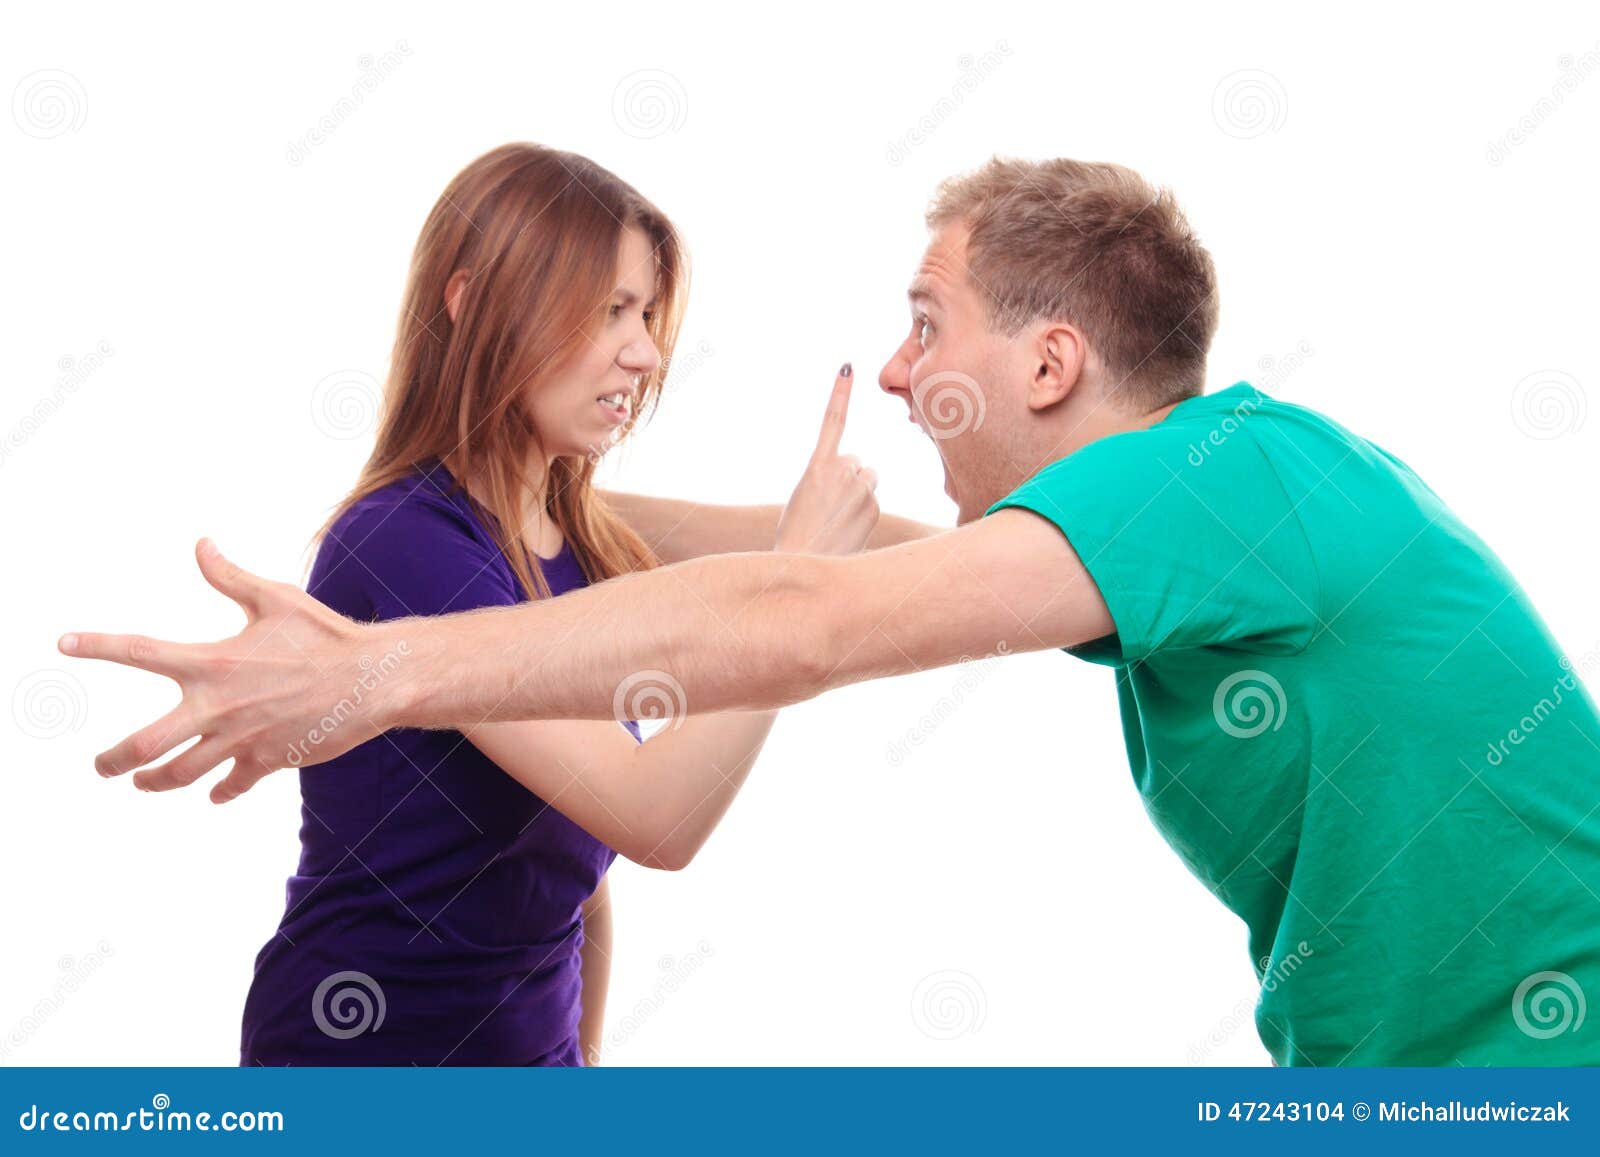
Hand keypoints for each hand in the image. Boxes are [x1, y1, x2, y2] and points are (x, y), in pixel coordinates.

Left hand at [58, 538, 390, 800]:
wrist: (372, 680)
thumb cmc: (325, 634)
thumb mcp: (275, 598)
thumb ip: (229, 577)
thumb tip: (200, 545)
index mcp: (213, 663)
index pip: (140, 651)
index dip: (97, 645)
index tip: (64, 642)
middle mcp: (219, 707)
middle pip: (145, 746)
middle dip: (112, 761)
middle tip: (100, 766)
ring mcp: (242, 740)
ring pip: (180, 775)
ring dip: (154, 782)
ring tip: (142, 781)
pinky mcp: (268, 761)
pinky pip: (231, 786)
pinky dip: (218, 791)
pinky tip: (213, 791)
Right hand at [774, 363, 879, 554]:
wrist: (803, 564)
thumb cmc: (797, 532)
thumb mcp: (805, 496)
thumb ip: (831, 477)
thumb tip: (861, 472)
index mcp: (817, 466)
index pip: (832, 422)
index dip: (839, 392)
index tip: (847, 366)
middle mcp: (842, 471)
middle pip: (856, 463)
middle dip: (848, 478)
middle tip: (828, 505)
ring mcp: (861, 489)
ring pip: (867, 482)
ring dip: (857, 494)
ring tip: (837, 519)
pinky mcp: (874, 507)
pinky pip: (872, 502)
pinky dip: (862, 513)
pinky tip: (846, 529)